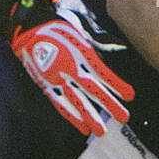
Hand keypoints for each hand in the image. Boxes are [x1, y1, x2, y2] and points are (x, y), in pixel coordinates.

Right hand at [8, 0, 133, 136]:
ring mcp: (57, 78)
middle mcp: (70, 68)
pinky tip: (82, 127)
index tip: (130, 95)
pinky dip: (72, 116)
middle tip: (123, 117)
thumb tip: (114, 52)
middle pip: (93, 90)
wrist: (28, 27)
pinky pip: (61, 103)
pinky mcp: (46, 85)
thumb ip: (94, 47)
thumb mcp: (80, 33)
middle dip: (109, 104)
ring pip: (77, 101)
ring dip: (90, 116)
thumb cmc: (56, 27)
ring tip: (101, 131)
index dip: (116, 85)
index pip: (102, 73)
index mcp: (80, 53)